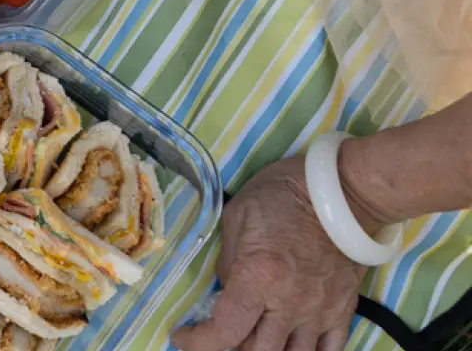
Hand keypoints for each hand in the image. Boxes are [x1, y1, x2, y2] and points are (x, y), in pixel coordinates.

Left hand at [172, 156, 364, 350]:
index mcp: (259, 278)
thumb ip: (227, 263)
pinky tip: (289, 346)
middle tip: (219, 330)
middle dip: (231, 346)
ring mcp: (320, 311)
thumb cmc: (281, 197)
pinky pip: (330, 350)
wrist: (340, 193)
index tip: (184, 336)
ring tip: (251, 337)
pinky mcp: (343, 310)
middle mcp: (291, 304)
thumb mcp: (236, 219)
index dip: (199, 343)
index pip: (226, 332)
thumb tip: (226, 291)